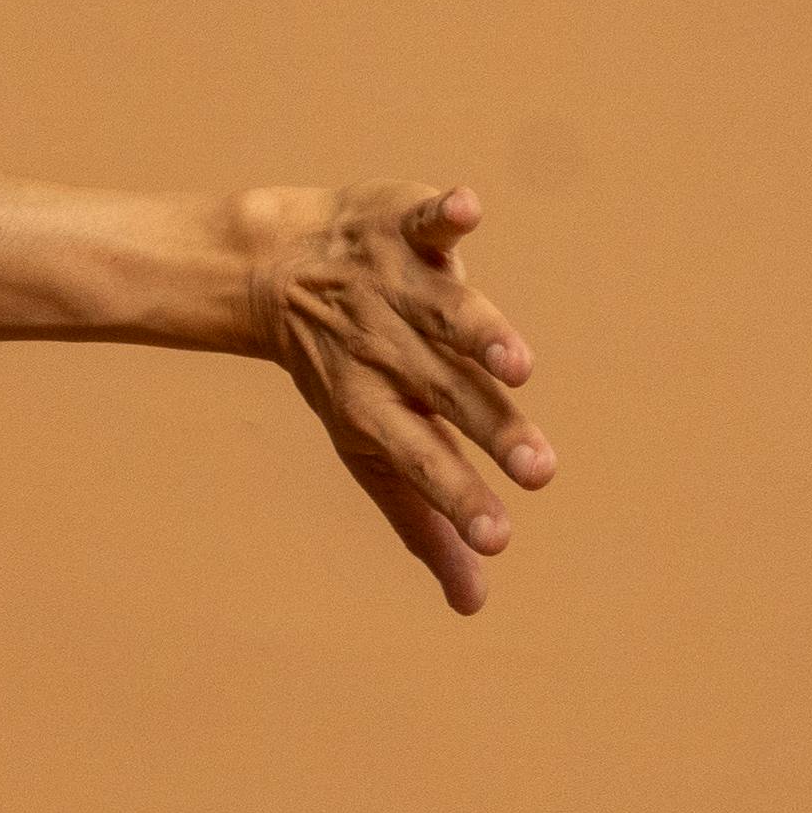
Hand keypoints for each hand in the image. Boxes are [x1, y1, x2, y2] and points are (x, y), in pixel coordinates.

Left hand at [239, 182, 548, 613]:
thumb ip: (425, 521)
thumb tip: (473, 602)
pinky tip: (467, 210)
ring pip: (442, 316)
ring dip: (480, 336)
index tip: (498, 541)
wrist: (271, 271)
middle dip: (490, 433)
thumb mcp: (373, 450)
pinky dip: (444, 216)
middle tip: (540, 471)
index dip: (459, 501)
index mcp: (379, 410)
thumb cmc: (341, 373)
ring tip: (519, 367)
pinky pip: (425, 222)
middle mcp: (387, 351)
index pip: (424, 463)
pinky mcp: (402, 228)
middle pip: (445, 397)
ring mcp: (394, 288)